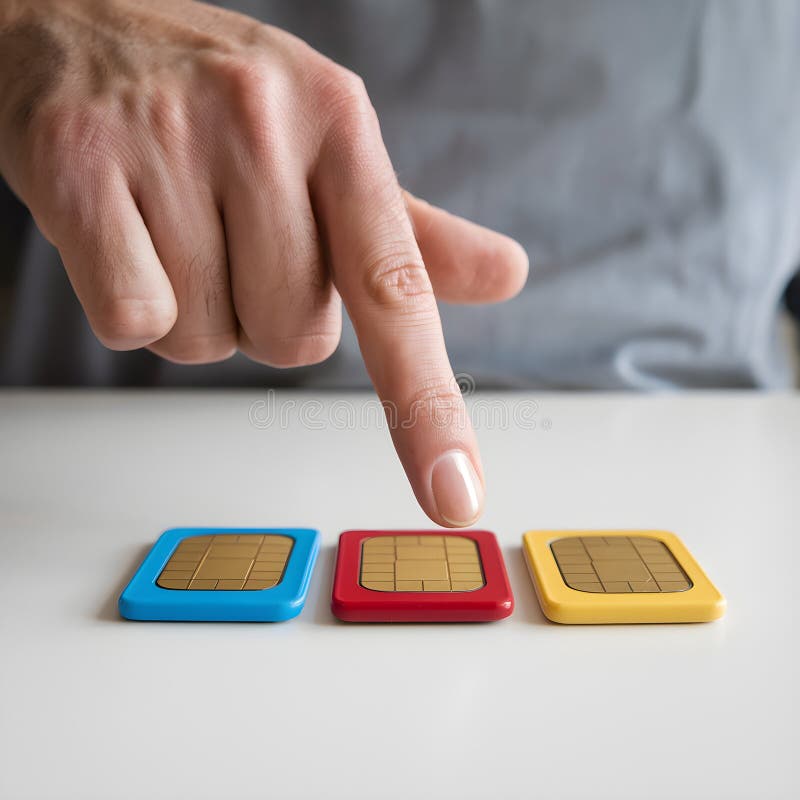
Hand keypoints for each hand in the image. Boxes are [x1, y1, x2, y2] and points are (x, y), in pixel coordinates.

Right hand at [0, 0, 527, 525]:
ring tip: (171, 228)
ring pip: (207, 340)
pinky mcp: (79, 162)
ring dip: (194, 311)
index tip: (455, 498)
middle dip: (262, 315)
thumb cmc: (221, 104)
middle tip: (228, 239)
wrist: (79, 25)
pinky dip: (126, 302)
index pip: (398, 290)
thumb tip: (509, 277)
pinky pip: (131, 317)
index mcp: (343, 129)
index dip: (428, 407)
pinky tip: (117, 231)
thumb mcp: (327, 149)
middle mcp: (265, 124)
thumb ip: (414, 234)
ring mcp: (168, 138)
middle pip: (292, 341)